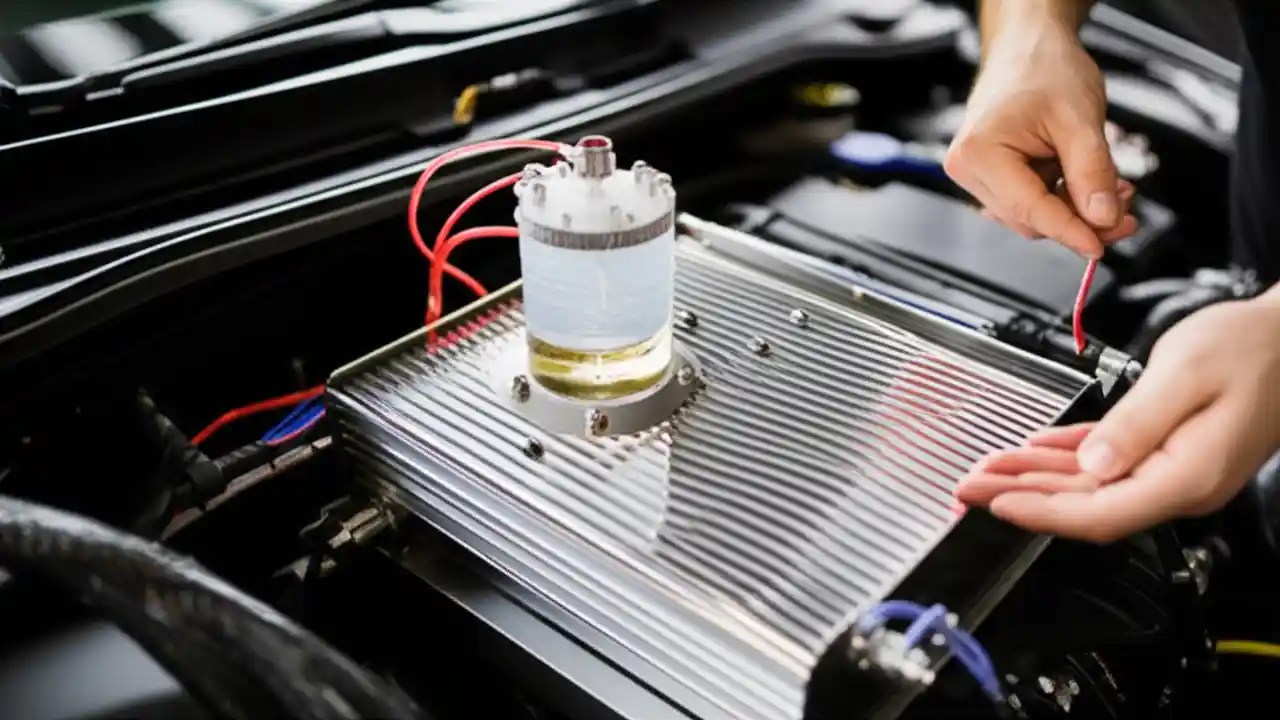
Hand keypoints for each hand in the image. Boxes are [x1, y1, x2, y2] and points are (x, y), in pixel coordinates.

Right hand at [945, 11, 1137, 256]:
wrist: (1028, 49)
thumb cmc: (1043, 71)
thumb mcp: (1080, 120)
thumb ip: (1092, 173)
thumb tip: (1102, 218)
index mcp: (979, 153)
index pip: (1030, 209)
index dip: (1071, 231)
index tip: (1100, 246)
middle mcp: (968, 169)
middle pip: (1031, 219)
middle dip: (1080, 218)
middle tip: (1124, 208)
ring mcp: (976, 176)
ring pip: (1032, 216)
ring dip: (1074, 210)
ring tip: (1111, 186)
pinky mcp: (991, 178)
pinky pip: (1030, 204)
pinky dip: (1062, 200)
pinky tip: (1084, 185)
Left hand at [956, 294, 1279, 541]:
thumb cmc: (1252, 346)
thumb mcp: (1186, 372)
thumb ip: (1136, 422)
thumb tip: (1091, 464)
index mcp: (1187, 474)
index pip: (1099, 513)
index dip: (1042, 512)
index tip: (996, 502)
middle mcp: (1180, 483)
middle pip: (1086, 505)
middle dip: (1022, 496)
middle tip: (969, 487)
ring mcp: (1174, 470)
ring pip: (1090, 485)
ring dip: (1036, 476)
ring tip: (987, 469)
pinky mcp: (1168, 452)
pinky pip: (1108, 463)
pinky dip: (1067, 458)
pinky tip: (1034, 451)